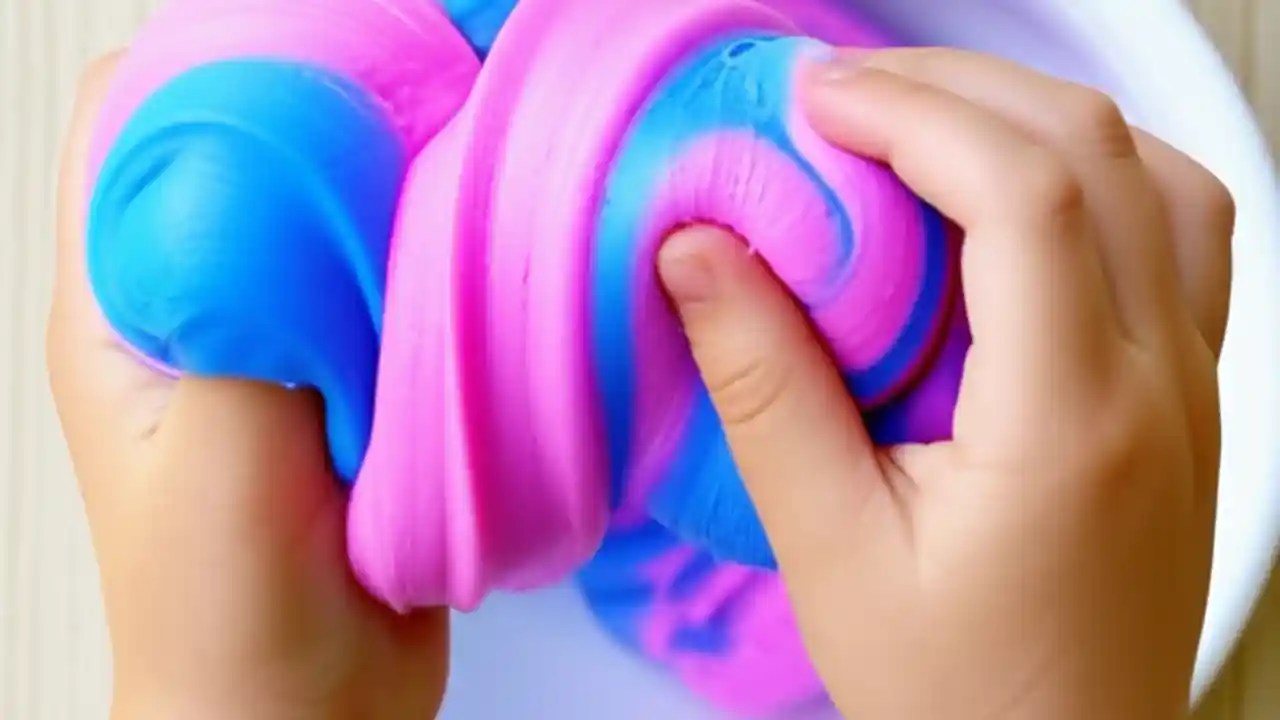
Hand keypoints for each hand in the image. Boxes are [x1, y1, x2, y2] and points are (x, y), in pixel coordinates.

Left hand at [46, 54, 448, 719]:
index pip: (133, 128)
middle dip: (325, 101)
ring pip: (334, 219)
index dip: (206, 59)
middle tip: (418, 74)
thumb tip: (302, 167)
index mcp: (127, 306)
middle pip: (247, 155)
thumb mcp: (218, 446)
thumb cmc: (223, 612)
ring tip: (465, 143)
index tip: (310, 33)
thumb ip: (249, 302)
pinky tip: (485, 243)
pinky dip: (435, 256)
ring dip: (394, 182)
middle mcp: (204, 308)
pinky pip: (393, 289)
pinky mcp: (355, 385)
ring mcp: (284, 346)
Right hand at [658, 48, 1232, 719]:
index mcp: (1068, 421)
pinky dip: (1104, 172)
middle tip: (848, 95)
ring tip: (931, 121)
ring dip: (1041, 118)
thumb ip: (763, 388)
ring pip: (1160, 176)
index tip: (818, 103)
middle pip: (1094, 154)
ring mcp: (1194, 386)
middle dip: (961, 90)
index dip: (915, 114)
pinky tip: (1026, 191)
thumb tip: (696, 253)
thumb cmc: (952, 691)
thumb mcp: (828, 548)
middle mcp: (1159, 385)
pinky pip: (1184, 234)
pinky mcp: (1191, 397)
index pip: (1023, 195)